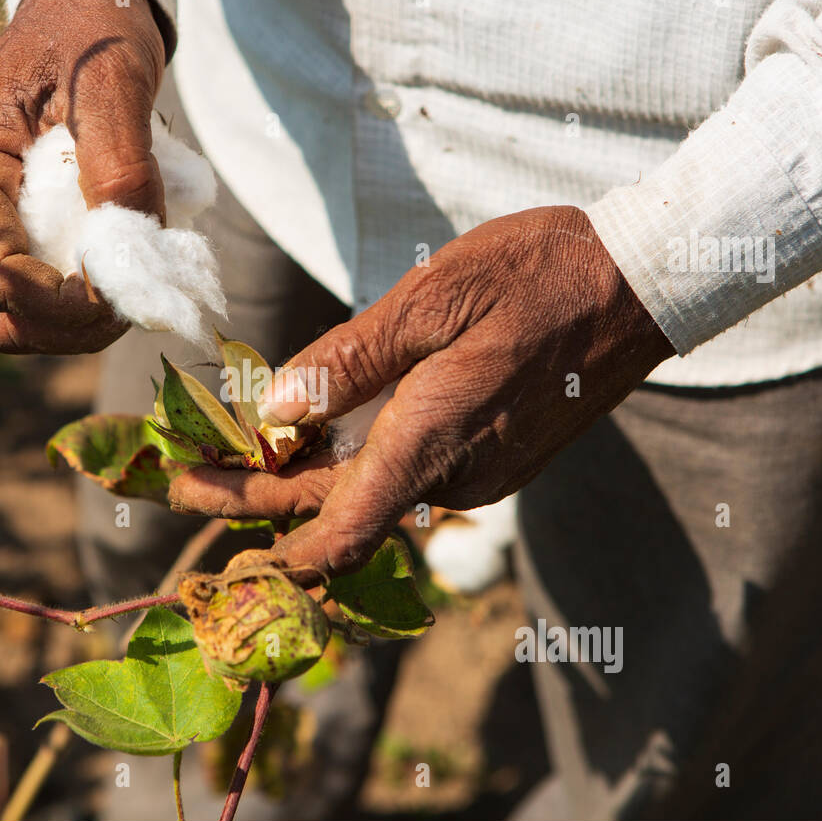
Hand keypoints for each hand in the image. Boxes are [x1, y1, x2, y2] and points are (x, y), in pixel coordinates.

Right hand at [0, 0, 165, 353]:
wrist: (83, 9)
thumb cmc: (92, 34)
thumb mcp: (112, 82)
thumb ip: (118, 162)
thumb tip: (127, 244)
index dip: (55, 302)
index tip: (118, 292)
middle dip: (68, 324)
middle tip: (134, 301)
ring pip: (16, 317)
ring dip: (75, 323)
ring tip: (132, 289)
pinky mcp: (14, 230)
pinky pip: (36, 294)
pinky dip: (80, 304)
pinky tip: (121, 273)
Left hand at [168, 206, 674, 579]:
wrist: (643, 284)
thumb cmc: (540, 274)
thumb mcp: (433, 297)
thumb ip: (351, 362)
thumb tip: (274, 414)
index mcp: (433, 440)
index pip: (338, 536)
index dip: (265, 546)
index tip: (202, 518)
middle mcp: (453, 477)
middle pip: (333, 510)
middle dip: (252, 493)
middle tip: (178, 474)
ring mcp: (477, 474)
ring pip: (366, 491)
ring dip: (296, 476)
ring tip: (225, 448)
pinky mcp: (492, 459)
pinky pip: (402, 474)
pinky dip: (347, 462)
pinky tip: (309, 434)